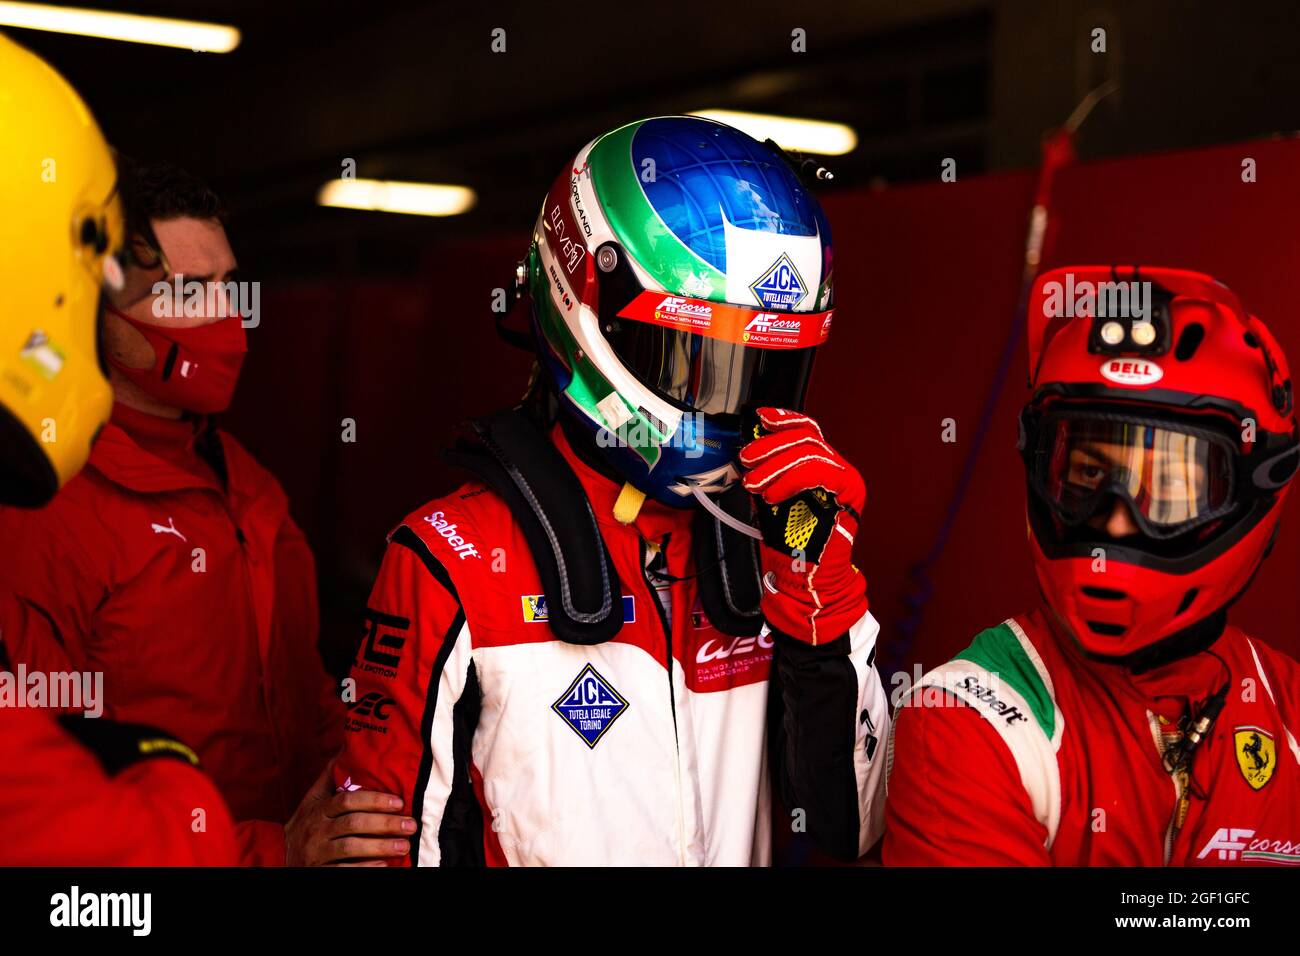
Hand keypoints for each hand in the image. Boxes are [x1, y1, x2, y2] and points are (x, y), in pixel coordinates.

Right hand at [285, 759, 415, 865]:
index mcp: (319, 809)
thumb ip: (330, 776)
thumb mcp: (313, 799)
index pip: (347, 801)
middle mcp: (317, 829)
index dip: (374, 800)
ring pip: (350, 848)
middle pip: (353, 824)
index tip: (399, 802)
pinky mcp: (320, 871)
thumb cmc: (304, 823)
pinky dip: (365, 869)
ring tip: (404, 845)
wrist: (277, 855)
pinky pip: (343, 870)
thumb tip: (346, 745)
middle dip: (384, 824)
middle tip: (410, 825)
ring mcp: (318, 852)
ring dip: (380, 847)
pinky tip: (384, 866)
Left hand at [739, 407, 866, 644]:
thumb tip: (747, 449)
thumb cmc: (790, 542)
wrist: (806, 577)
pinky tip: (773, 495)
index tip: (760, 418)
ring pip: (810, 451)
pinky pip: (820, 471)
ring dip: (775, 464)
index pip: (807, 430)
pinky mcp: (850, 492)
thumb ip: (766, 473)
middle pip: (806, 437)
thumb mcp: (771, 497)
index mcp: (820, 466)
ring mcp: (846, 478)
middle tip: (746, 460)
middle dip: (770, 445)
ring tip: (754, 483)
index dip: (784, 419)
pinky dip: (791, 479)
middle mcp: (837, 467)